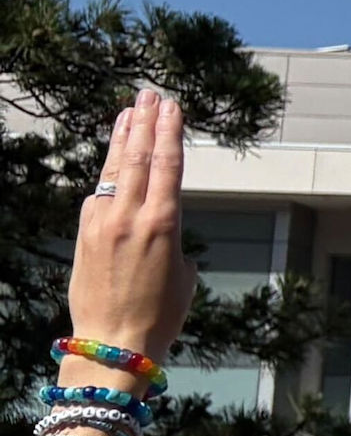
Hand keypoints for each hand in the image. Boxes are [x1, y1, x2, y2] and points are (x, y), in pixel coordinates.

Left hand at [71, 89, 194, 358]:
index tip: (173, 106)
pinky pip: (99, 195)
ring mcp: (102, 224)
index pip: (168, 165)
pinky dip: (109, 173)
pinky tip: (114, 160)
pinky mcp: (84, 235)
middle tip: (149, 95)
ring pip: (115, 170)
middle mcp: (130, 217)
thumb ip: (173, 240)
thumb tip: (161, 230)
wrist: (113, 341)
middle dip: (145, 123)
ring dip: (122, 138)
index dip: (170, 131)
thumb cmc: (160, 315)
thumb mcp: (182, 274)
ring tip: (128, 111)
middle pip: (139, 157)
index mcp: (164, 225)